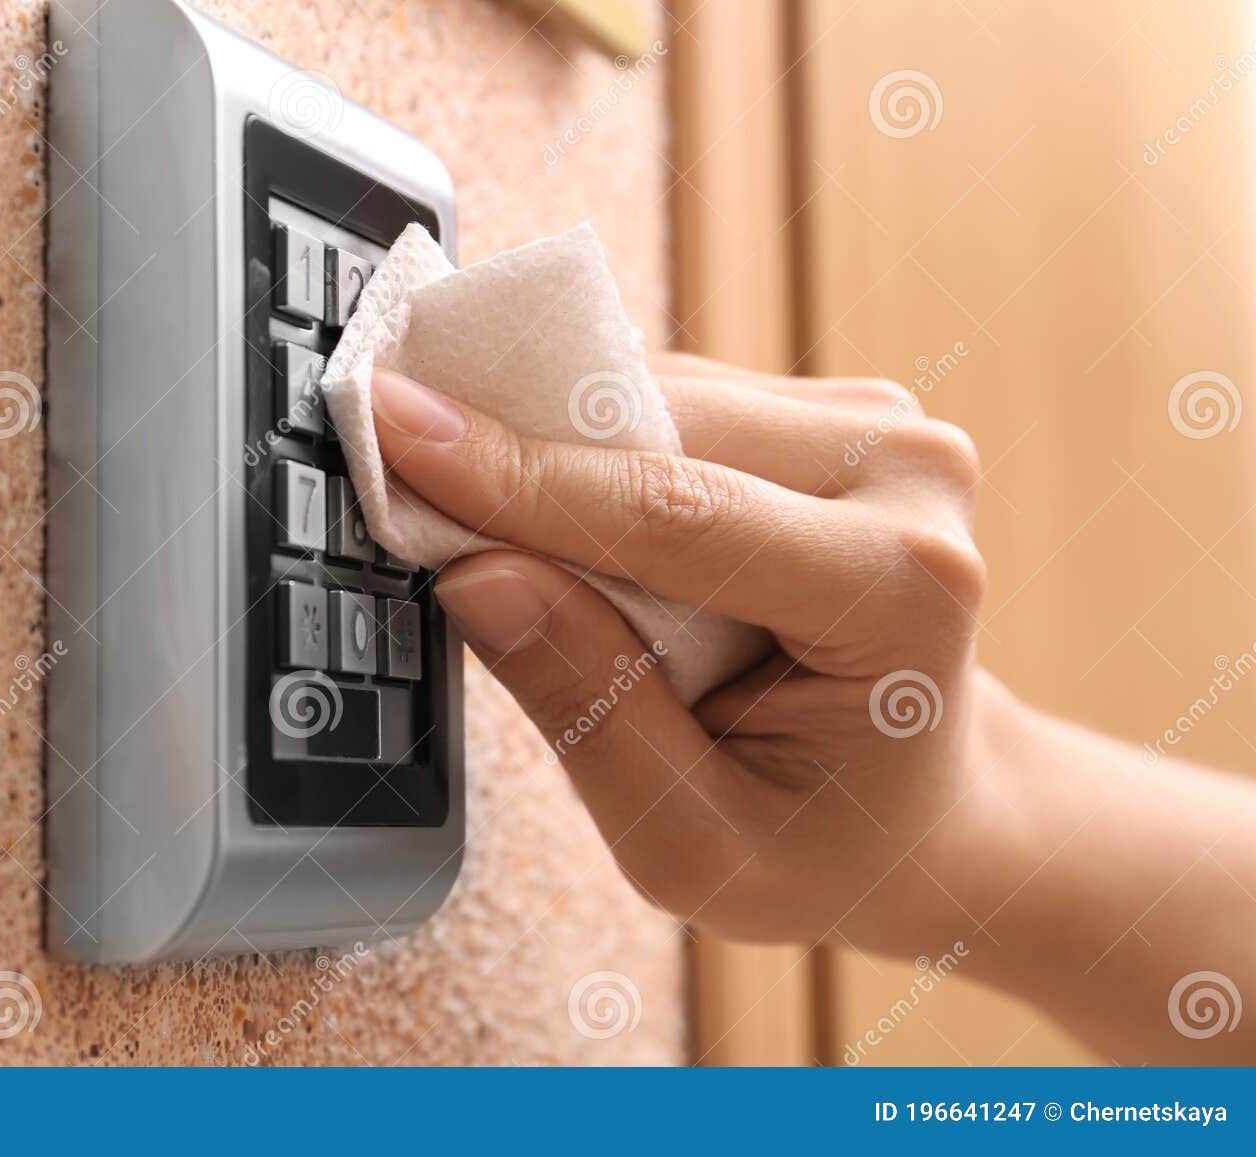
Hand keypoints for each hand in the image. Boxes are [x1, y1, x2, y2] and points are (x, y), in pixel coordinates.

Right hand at [371, 353, 989, 951]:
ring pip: (658, 395)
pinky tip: (564, 515)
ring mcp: (878, 426)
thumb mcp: (691, 843)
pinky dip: (595, 452)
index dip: (512, 475)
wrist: (928, 807)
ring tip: (487, 530)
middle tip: (395, 481)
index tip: (384, 425)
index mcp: (900, 589)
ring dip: (554, 453)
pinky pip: (675, 399)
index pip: (669, 513)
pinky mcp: (833, 411)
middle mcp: (909, 473)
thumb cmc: (821, 841)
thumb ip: (588, 708)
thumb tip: (473, 575)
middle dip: (515, 455)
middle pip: (659, 430)